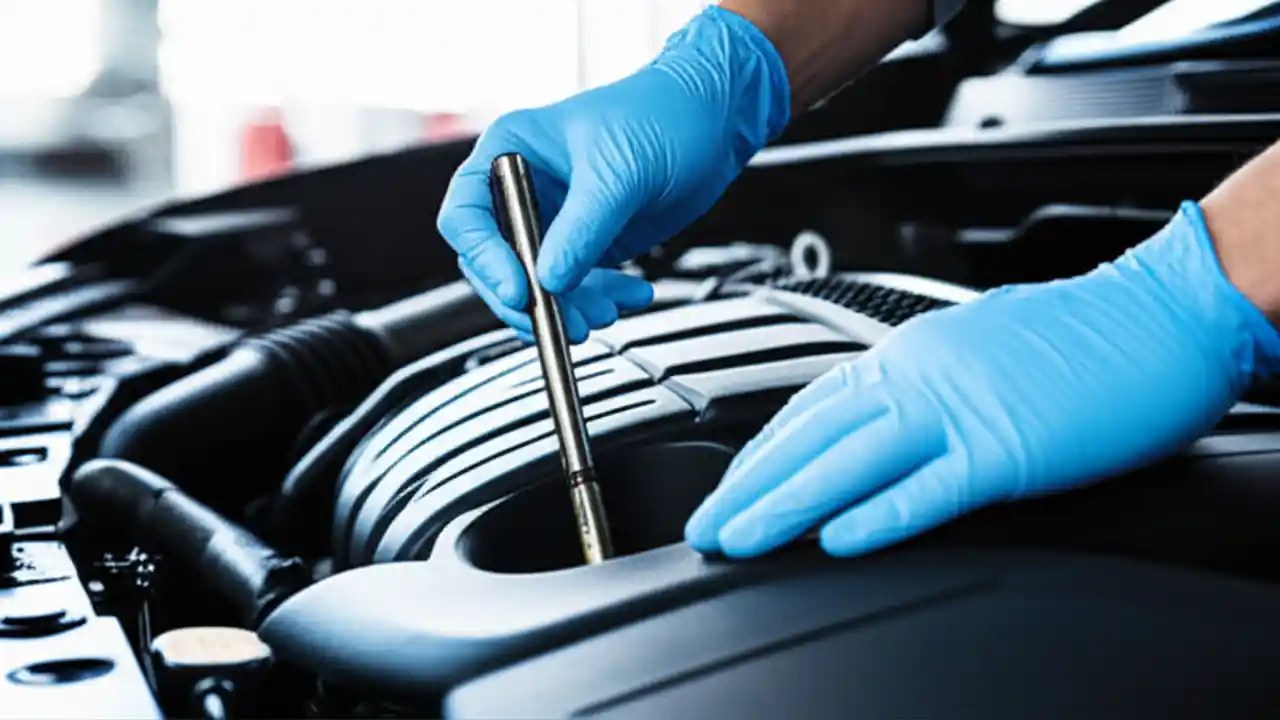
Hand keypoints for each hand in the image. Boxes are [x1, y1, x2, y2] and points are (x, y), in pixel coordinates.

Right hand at [437, 6, 788, 335]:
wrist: (713, 121)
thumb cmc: (664, 114)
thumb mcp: (619, 172)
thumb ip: (582, 230)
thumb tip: (549, 279)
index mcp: (512, 151)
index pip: (467, 215)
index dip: (485, 258)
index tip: (520, 290)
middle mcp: (525, 187)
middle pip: (494, 260)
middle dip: (530, 296)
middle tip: (564, 320)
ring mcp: (554, 218)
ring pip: (535, 283)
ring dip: (568, 307)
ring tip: (605, 312)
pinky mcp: (585, 242)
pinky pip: (575, 287)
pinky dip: (599, 300)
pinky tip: (631, 295)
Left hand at [686, 202, 1279, 558]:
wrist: (1156, 312)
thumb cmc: (1075, 333)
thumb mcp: (972, 347)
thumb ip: (919, 383)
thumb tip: (880, 416)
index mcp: (908, 354)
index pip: (811, 408)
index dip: (761, 455)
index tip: (726, 488)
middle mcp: (917, 376)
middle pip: (811, 438)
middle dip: (748, 488)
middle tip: (703, 527)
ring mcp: (959, 410)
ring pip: (848, 461)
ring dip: (784, 505)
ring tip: (737, 540)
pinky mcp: (1008, 446)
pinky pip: (932, 487)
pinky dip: (882, 514)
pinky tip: (838, 539)